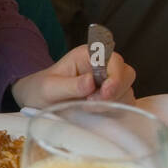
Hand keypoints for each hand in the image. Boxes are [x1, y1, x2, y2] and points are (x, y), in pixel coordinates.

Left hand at [10, 45, 135, 109]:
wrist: (39, 101)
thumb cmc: (42, 89)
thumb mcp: (49, 88)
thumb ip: (70, 85)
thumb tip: (90, 82)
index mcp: (88, 55)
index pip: (113, 59)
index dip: (114, 76)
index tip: (105, 92)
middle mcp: (103, 65)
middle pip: (126, 74)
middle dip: (114, 91)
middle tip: (91, 102)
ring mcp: (110, 81)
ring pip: (127, 90)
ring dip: (113, 102)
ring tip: (88, 107)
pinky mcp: (112, 97)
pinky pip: (125, 103)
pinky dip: (115, 109)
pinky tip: (97, 112)